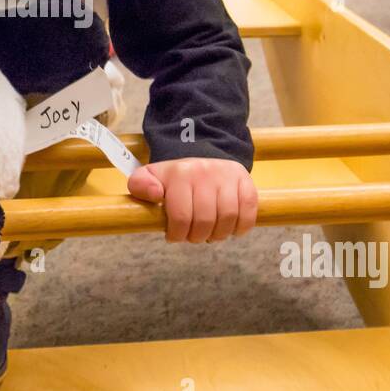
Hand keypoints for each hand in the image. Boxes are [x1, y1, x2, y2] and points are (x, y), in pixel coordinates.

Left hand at [128, 158, 258, 243]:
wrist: (202, 154)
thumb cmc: (174, 177)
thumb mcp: (149, 177)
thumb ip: (140, 185)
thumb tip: (155, 195)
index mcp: (180, 174)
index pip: (181, 216)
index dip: (177, 235)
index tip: (175, 236)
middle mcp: (205, 172)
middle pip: (205, 220)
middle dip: (197, 237)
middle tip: (193, 236)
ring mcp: (227, 176)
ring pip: (228, 217)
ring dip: (219, 234)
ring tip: (210, 234)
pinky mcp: (245, 181)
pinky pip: (249, 209)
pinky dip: (242, 226)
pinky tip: (231, 229)